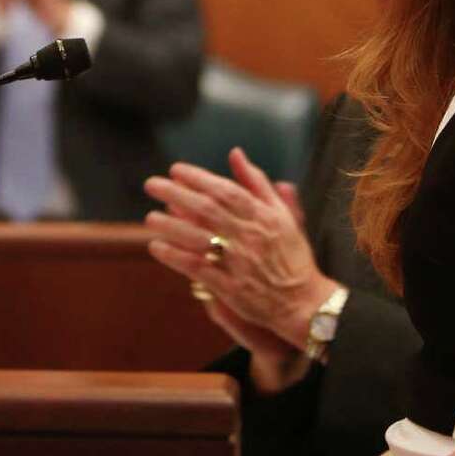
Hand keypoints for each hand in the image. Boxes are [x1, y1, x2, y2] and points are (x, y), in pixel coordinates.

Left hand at [144, 148, 338, 351]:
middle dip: (177, 194)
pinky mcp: (231, 287)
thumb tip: (235, 153)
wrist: (304, 301)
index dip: (198, 178)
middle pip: (208, 210)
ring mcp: (240, 262)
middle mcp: (250, 236)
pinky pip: (198, 268)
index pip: (225, 190)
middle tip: (151, 185)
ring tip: (150, 218)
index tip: (175, 169)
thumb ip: (257, 183)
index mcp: (263, 216)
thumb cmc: (291, 255)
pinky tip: (157, 247)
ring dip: (171, 226)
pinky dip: (176, 257)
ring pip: (200, 238)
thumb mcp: (282, 214)